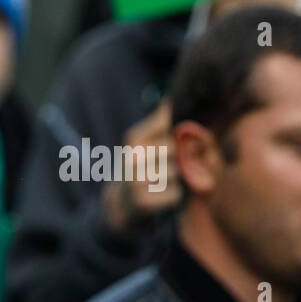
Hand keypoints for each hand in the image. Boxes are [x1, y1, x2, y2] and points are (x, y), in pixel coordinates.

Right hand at [101, 101, 181, 231]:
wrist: (122, 203)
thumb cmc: (142, 165)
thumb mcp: (144, 140)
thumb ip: (159, 120)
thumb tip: (170, 98)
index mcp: (133, 140)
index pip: (170, 126)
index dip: (177, 133)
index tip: (173, 140)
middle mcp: (131, 159)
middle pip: (176, 150)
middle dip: (176, 158)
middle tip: (162, 165)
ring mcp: (136, 181)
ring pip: (178, 172)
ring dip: (175, 178)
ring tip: (159, 181)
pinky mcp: (144, 202)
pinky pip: (176, 193)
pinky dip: (173, 195)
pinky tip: (159, 195)